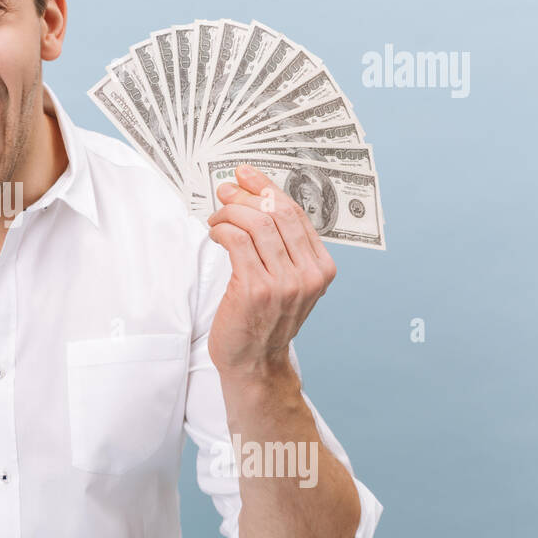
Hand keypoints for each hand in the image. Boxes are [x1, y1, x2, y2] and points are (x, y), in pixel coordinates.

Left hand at [204, 164, 336, 377]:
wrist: (254, 362)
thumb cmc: (265, 320)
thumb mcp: (288, 283)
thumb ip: (283, 248)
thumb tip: (258, 199)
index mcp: (322, 268)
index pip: (296, 214)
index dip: (268, 189)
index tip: (248, 175)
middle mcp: (308, 274)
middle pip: (277, 213)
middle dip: (247, 195)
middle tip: (224, 190)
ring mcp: (284, 283)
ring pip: (256, 224)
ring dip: (229, 213)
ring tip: (216, 218)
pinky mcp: (256, 289)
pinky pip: (237, 241)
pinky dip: (222, 229)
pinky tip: (215, 234)